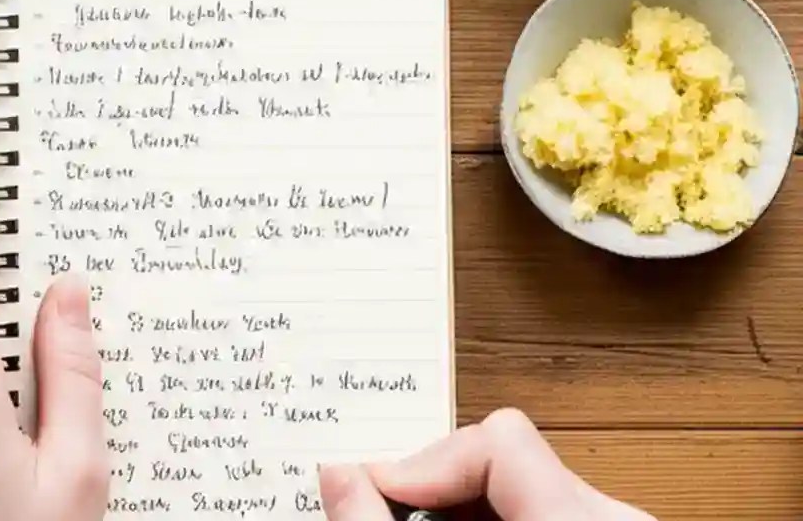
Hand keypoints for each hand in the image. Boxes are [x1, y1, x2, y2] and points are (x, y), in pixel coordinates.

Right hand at [318, 408, 655, 520]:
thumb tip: (337, 475)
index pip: (497, 438)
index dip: (423, 459)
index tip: (374, 489)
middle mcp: (614, 518)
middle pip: (504, 455)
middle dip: (435, 486)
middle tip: (389, 518)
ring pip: (521, 481)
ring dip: (459, 506)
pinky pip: (542, 503)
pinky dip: (493, 519)